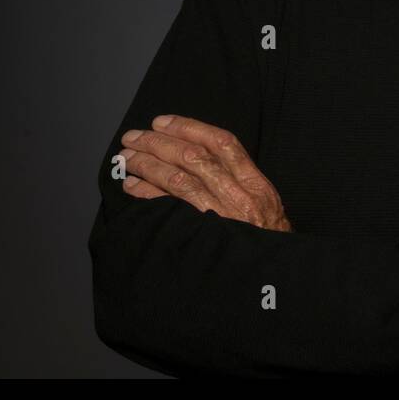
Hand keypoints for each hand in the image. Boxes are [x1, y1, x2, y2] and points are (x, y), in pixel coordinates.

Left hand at [119, 114, 293, 231]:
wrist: (271, 278)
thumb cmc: (265, 244)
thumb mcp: (264, 208)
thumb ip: (239, 184)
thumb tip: (197, 160)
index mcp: (256, 184)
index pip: (222, 144)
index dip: (189, 128)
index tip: (161, 122)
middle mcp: (240, 196)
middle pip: (194, 156)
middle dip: (159, 142)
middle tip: (133, 137)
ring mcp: (222, 216)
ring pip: (179, 177)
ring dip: (148, 164)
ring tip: (127, 158)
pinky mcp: (204, 236)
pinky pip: (171, 207)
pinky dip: (149, 192)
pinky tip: (132, 185)